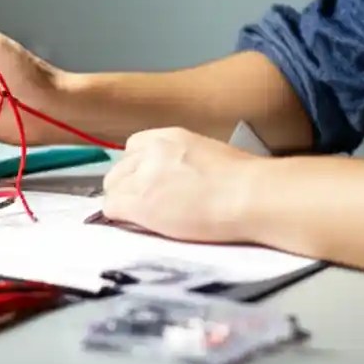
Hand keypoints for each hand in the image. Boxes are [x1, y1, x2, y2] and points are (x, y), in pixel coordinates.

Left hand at [101, 127, 256, 242]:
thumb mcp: (208, 156)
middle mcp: (151, 151)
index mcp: (170, 137)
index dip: (137, 168)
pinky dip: (121, 218)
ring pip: (112, 189)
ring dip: (124, 203)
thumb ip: (183, 163)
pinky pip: (112, 208)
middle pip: (119, 169)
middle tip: (146, 206)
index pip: (134, 147)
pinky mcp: (139, 202)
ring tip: (146, 218)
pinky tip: (140, 226)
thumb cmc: (247, 182)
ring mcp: (142, 176)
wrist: (251, 196)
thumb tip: (176, 180)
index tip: (147, 183)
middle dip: (127, 187)